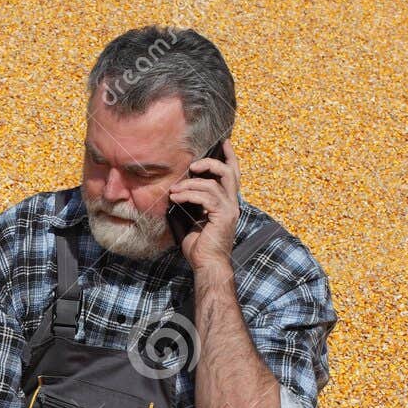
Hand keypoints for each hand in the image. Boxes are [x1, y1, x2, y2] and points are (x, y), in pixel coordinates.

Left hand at [168, 137, 240, 271]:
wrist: (207, 265)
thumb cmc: (199, 247)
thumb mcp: (193, 220)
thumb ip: (192, 204)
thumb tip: (177, 190)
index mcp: (227, 204)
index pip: (233, 176)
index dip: (230, 157)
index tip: (224, 142)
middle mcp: (232, 205)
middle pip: (229, 173)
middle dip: (211, 162)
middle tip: (193, 164)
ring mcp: (229, 210)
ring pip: (212, 184)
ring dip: (189, 185)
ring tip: (174, 190)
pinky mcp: (223, 216)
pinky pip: (206, 197)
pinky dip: (189, 194)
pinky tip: (176, 198)